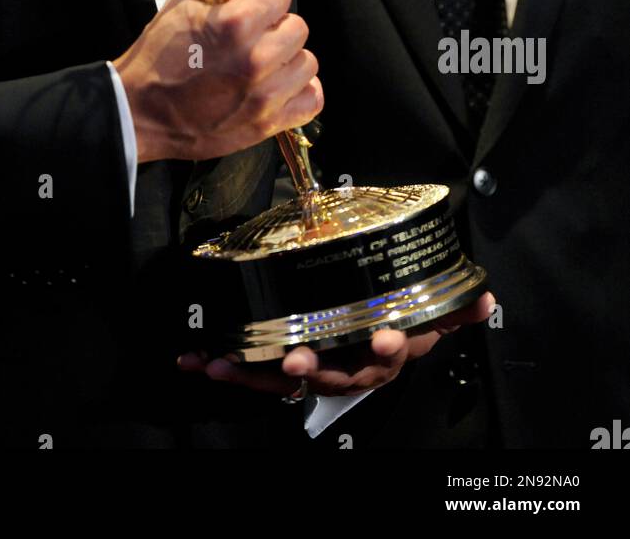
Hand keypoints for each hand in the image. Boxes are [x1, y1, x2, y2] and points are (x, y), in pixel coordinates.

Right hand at [113, 0, 320, 163]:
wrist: (139, 113)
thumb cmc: (156, 58)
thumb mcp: (180, 8)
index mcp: (235, 24)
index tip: (253, 8)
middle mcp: (257, 58)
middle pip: (298, 28)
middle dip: (277, 28)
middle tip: (256, 38)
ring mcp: (266, 95)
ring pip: (307, 63)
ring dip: (287, 61)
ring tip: (265, 66)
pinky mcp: (267, 124)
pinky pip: (312, 100)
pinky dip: (299, 92)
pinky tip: (278, 88)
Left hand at [178, 291, 494, 397]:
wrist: (377, 342)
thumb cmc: (398, 324)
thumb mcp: (428, 316)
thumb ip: (453, 310)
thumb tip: (484, 300)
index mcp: (382, 352)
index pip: (389, 353)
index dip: (387, 347)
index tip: (383, 336)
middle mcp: (347, 368)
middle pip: (331, 373)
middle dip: (311, 367)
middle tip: (296, 359)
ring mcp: (314, 371)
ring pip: (284, 378)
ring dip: (251, 373)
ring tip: (221, 364)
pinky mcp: (284, 369)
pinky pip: (256, 372)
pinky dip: (226, 367)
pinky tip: (195, 361)